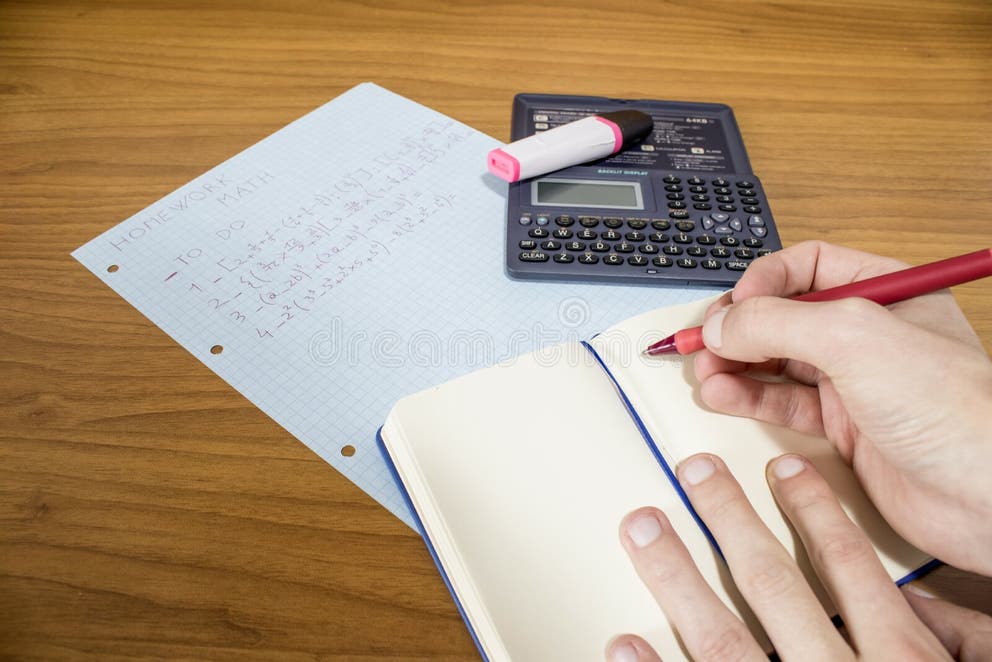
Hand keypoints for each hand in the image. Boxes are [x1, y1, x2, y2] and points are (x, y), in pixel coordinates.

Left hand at [607, 453, 991, 660]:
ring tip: (644, 530)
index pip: (848, 566)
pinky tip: (622, 645)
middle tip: (693, 475)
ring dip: (677, 578)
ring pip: (723, 638)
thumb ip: (960, 644)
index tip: (783, 471)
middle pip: (773, 585)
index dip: (814, 511)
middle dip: (728, 521)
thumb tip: (930, 604)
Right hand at [693, 241, 991, 573]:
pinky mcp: (844, 428)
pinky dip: (748, 397)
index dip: (763, 281)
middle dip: (739, 326)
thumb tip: (724, 323)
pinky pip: (783, 403)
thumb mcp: (856, 340)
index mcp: (886, 292)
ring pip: (777, 361)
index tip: (734, 307)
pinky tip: (723, 395)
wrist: (987, 495)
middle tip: (706, 342)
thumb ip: (779, 323)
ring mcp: (855, 382)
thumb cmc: (957, 411)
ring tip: (705, 372)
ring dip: (735, 363)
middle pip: (784, 314)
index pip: (807, 266)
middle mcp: (868, 334)